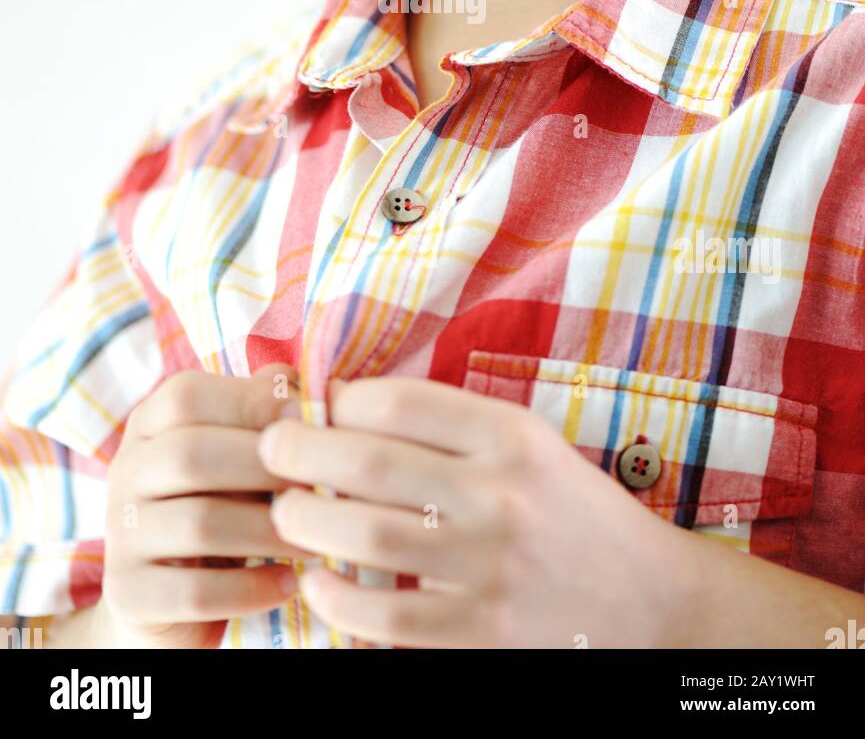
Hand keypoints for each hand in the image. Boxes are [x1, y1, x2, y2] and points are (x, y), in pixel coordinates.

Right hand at [101, 363, 318, 648]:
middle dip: (265, 469)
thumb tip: (303, 384)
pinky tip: (288, 584)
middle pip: (190, 454)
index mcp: (150, 424)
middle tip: (319, 488)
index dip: (250, 403)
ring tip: (314, 541)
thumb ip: (264, 413)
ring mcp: (120, 534)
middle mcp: (126, 471)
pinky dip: (251, 589)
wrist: (173, 596)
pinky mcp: (128, 594)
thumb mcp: (240, 451)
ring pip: (198, 524)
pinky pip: (196, 592)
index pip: (186, 396)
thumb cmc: (223, 503)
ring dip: (269, 532)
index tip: (305, 423)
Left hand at [258, 375, 684, 647]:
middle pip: (369, 461)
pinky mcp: (481, 635)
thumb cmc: (573, 512)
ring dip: (304, 520)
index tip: (319, 407)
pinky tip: (319, 583)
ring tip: (284, 514)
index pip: (401, 401)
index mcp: (512, 437)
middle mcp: (500, 496)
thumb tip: (346, 401)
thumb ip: (452, 423)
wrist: (653, 604)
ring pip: (364, 535)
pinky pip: (384, 618)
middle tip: (270, 450)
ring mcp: (489, 569)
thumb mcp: (532, 444)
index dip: (342, 399)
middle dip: (299, 451)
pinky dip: (337, 598)